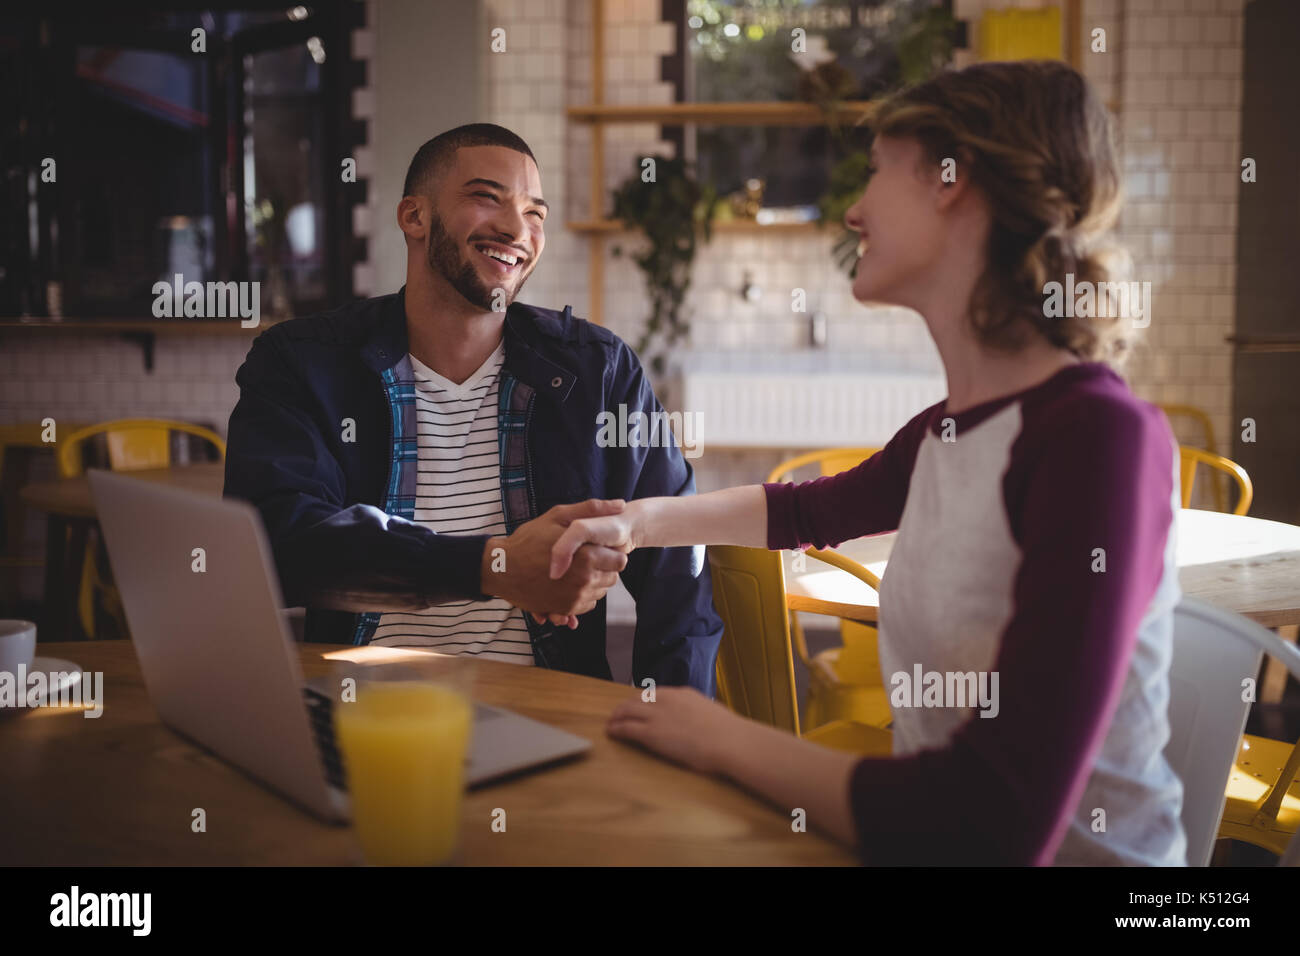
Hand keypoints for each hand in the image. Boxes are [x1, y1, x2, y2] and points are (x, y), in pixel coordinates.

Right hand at [482, 499, 628, 627]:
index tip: (596, 548)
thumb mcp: (558, 516)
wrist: (501, 568)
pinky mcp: (564, 610)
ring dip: (592, 583)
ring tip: (573, 570)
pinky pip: (586, 604)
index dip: (609, 552)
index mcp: (587, 558)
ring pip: (599, 593)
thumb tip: (621, 504)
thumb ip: (591, 509)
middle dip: (602, 568)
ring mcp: (574, 598)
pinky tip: (568, 583)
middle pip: (612, 578)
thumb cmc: (529, 540)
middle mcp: (584, 581)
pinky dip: (581, 595)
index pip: (620, 561)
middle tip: (583, 559)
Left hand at [605, 686, 746, 775]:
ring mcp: (657, 715)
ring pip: (627, 711)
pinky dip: (616, 729)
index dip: (643, 700)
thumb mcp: (712, 713)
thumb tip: (700, 720)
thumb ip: (699, 713)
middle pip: (637, 699)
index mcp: (682, 694)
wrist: (728, 741)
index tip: (638, 705)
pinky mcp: (650, 733)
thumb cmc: (727, 733)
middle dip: (626, 706)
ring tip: (611, 722)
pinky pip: (626, 728)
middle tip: (618, 713)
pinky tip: (612, 732)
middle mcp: (666, 700)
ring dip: (616, 716)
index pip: (655, 694)